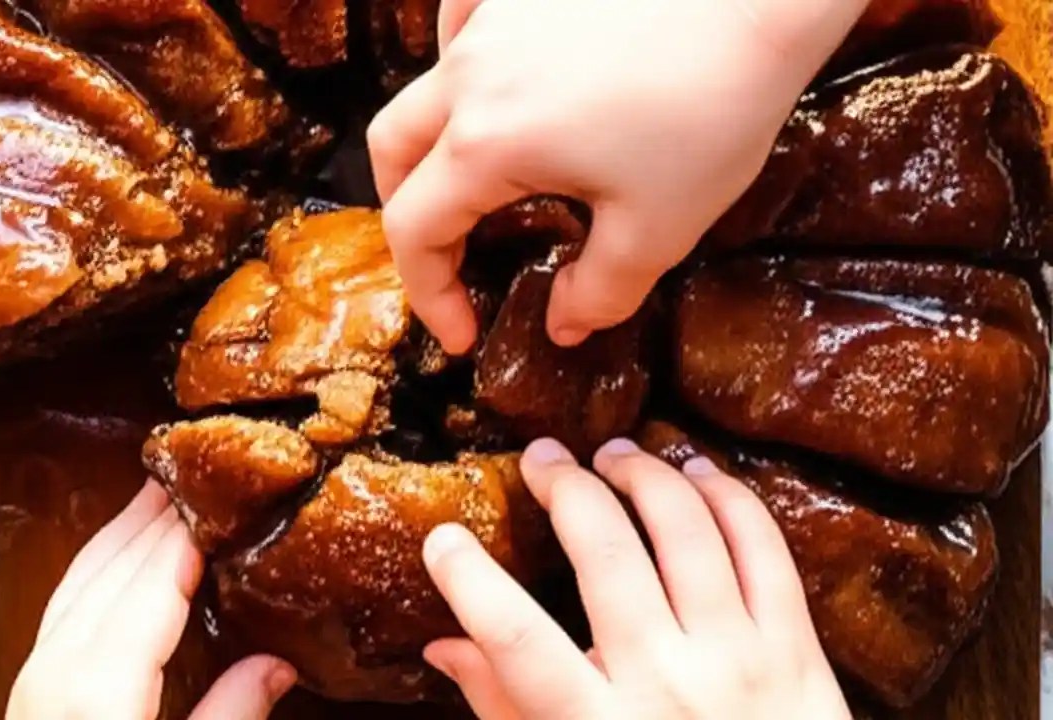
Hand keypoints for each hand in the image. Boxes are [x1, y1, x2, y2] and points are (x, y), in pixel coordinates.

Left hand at [6, 480, 296, 719]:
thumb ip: (230, 715)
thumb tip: (278, 665)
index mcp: (100, 683)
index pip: (156, 578)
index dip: (191, 530)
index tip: (226, 490)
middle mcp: (58, 667)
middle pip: (114, 565)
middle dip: (156, 515)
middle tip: (197, 469)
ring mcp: (34, 676)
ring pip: (82, 576)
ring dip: (123, 532)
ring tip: (159, 496)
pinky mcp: (30, 691)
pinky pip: (65, 602)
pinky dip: (98, 566)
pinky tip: (118, 561)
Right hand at [368, 0, 868, 351]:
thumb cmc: (712, 105)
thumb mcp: (659, 226)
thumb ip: (598, 292)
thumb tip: (564, 324)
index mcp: (486, 144)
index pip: (413, 230)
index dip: (428, 294)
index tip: (463, 333)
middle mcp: (469, 74)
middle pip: (392, 151)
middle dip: (407, 213)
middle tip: (450, 256)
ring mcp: (492, 17)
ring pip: (426, 85)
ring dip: (432, 142)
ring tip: (480, 175)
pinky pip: (463, 24)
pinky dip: (462, 67)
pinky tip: (504, 83)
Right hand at [420, 438, 850, 718]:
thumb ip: (504, 708)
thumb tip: (444, 645)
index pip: (516, 640)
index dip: (470, 580)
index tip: (443, 538)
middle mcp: (667, 685)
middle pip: (605, 555)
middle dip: (565, 487)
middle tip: (542, 459)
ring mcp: (739, 660)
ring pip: (687, 531)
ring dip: (645, 476)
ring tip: (614, 456)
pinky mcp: (797, 649)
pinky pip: (764, 548)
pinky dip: (727, 497)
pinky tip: (696, 474)